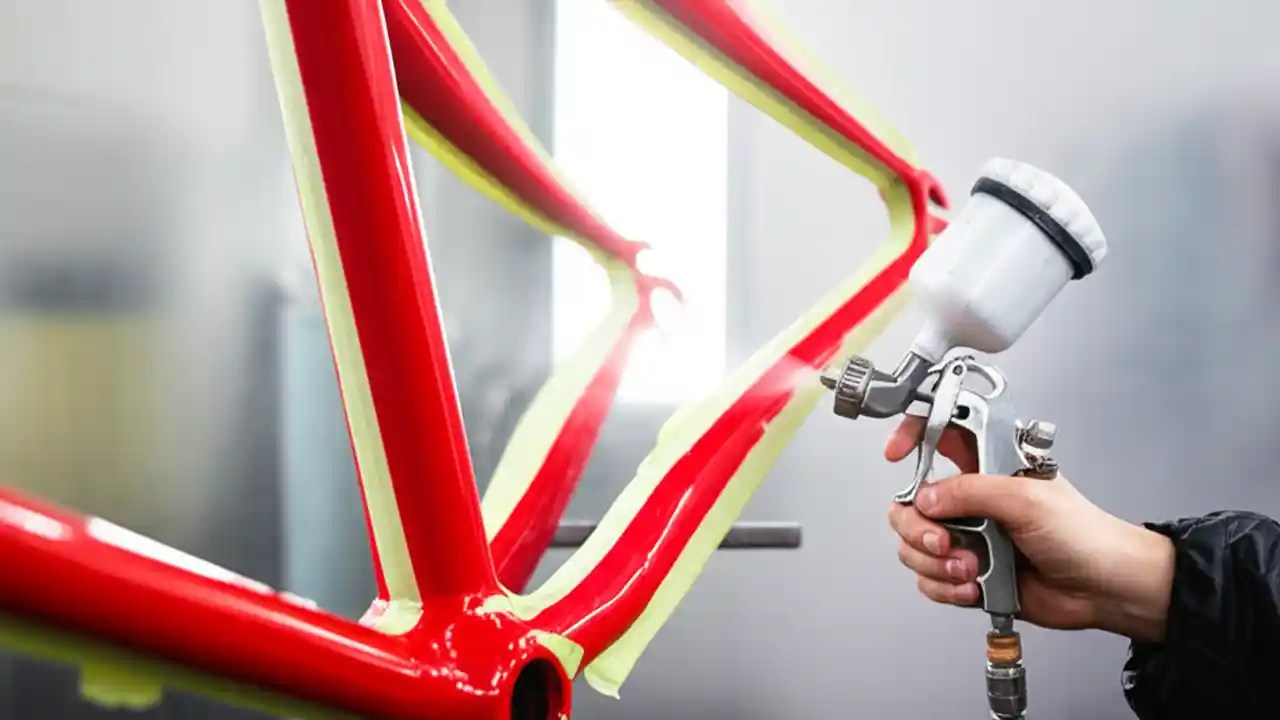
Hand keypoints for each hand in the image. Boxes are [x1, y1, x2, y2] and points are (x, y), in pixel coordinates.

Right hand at [883, 416, 1174, 642]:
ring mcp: (968, 538)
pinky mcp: (968, 574)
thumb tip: (925, 498)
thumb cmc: (1084, 535)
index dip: (912, 436)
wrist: (1104, 589)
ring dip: (936, 563)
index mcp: (986, 467)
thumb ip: (970, 491)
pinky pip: (930, 579)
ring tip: (971, 570)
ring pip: (914, 545)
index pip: (938, 436)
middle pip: (911, 503)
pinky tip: (974, 588)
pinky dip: (945, 588)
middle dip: (919, 528)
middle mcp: (971, 501)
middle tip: (945, 541)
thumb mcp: (1026, 498)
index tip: (896, 453)